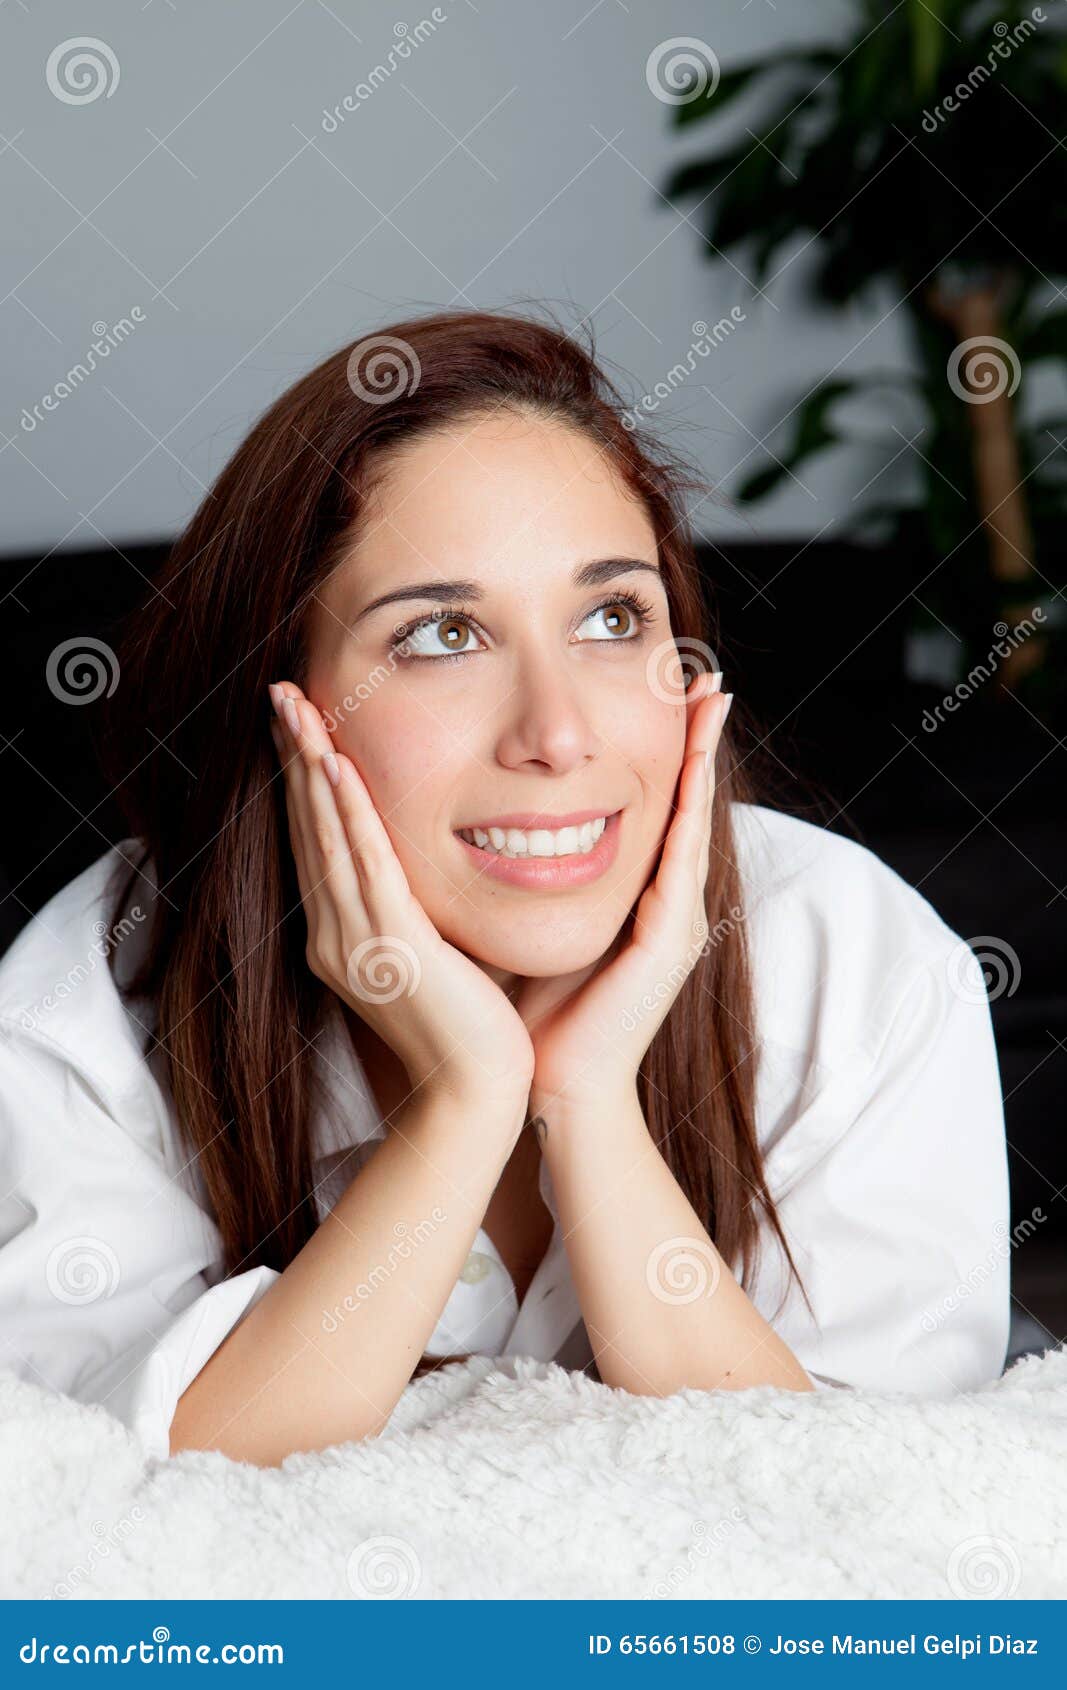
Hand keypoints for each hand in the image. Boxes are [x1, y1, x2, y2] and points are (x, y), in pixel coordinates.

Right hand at [268, 682, 534, 1104]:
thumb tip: (428, 868)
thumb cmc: (470, 1030)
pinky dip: (347, 810)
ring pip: (326, 834)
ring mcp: (356, 940)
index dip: (304, 778)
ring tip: (295, 708)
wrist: (476, 1094)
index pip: (318, 840)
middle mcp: (335, 934)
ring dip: (309, 765)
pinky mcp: (389, 945)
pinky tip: (335, 765)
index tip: (298, 721)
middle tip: (281, 692)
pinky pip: (364, 863)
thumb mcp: (434, 956)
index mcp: (343, 936)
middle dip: (293, 754)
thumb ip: (419, 910)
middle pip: (307, 825)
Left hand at [514, 674, 731, 1111]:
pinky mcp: (669, 941)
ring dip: (702, 758)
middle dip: (698, 739)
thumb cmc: (539, 1019)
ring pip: (694, 819)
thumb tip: (490, 832)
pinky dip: (688, 808)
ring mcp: (676, 921)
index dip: (665, 753)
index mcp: (639, 900)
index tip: (668, 693)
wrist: (556, 1091)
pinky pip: (682, 859)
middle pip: (687, 803)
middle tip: (707, 677)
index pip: (656, 808)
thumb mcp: (536, 929)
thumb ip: (531, 884)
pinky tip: (691, 767)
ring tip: (713, 700)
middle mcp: (668, 904)